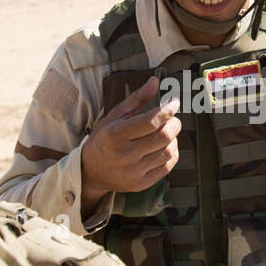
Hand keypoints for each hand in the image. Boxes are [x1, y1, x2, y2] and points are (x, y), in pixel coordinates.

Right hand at [81, 76, 180, 209]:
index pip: (151, 121)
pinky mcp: (140, 184)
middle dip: (174, 124)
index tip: (173, 103)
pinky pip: (166, 167)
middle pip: (164, 136)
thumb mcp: (114, 116)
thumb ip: (136, 99)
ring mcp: (133, 172)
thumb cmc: (104, 139)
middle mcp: (124, 154)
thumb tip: (155, 81)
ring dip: (174, 139)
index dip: (167, 110)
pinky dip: (172, 154)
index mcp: (115, 134)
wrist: (90, 172)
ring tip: (167, 133)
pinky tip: (165, 147)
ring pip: (168, 151)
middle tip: (173, 119)